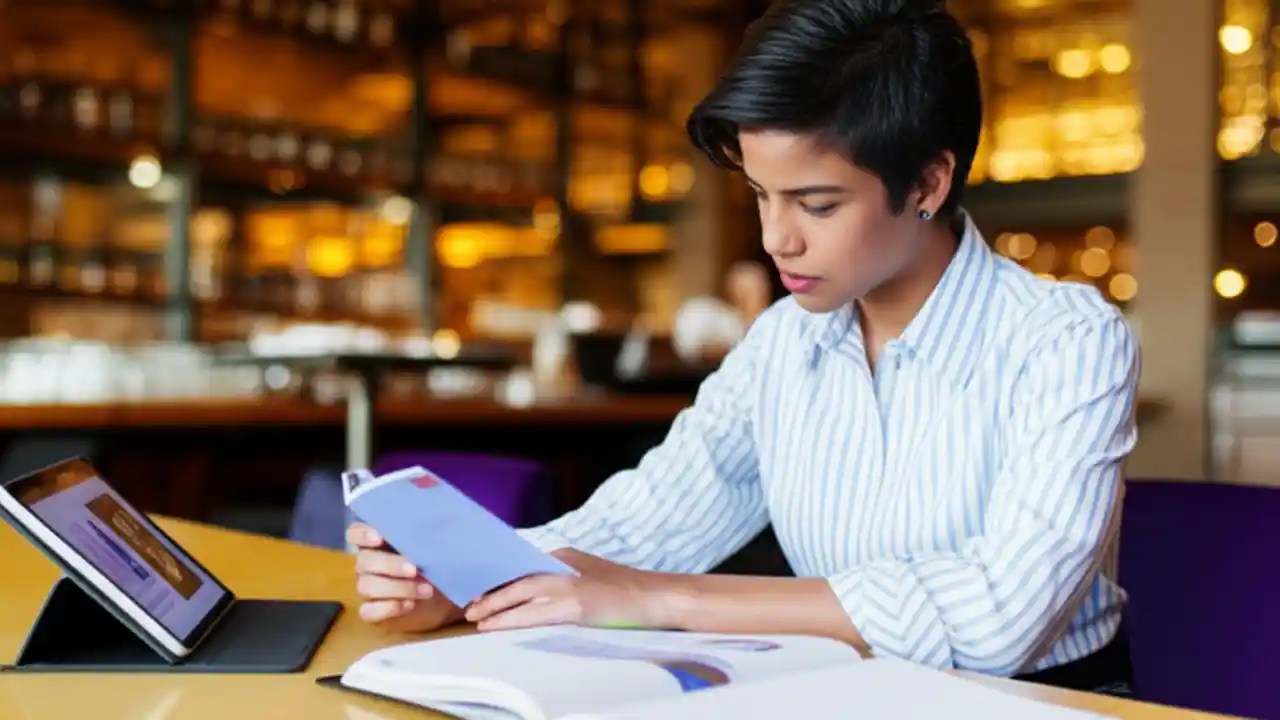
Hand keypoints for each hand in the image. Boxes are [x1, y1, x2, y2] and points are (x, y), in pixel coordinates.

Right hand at [348, 523, 461, 632]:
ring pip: (366, 586)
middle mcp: (367, 563)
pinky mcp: (373, 612)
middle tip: (416, 569)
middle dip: (391, 565)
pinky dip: (388, 608)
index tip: (380, 538)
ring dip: (398, 587)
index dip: (363, 534)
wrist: (444, 598)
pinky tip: (409, 605)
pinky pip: (368, 611)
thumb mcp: (433, 547)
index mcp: (376, 541)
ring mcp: (367, 588)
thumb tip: (432, 528)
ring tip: (426, 590)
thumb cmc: (435, 564)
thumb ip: (424, 537)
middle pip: (364, 561)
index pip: (355, 533)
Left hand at [463, 551, 666, 631]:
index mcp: (562, 557)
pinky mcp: (576, 604)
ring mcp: (569, 584)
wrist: (655, 596)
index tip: (475, 584)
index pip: (521, 563)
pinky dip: (510, 617)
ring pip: (520, 592)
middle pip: (515, 574)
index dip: (496, 575)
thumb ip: (561, 574)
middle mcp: (562, 564)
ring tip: (473, 615)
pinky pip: (534, 612)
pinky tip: (493, 625)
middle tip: (467, 602)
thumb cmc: (624, 589)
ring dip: (493, 604)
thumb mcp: (587, 573)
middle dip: (489, 588)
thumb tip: (531, 586)